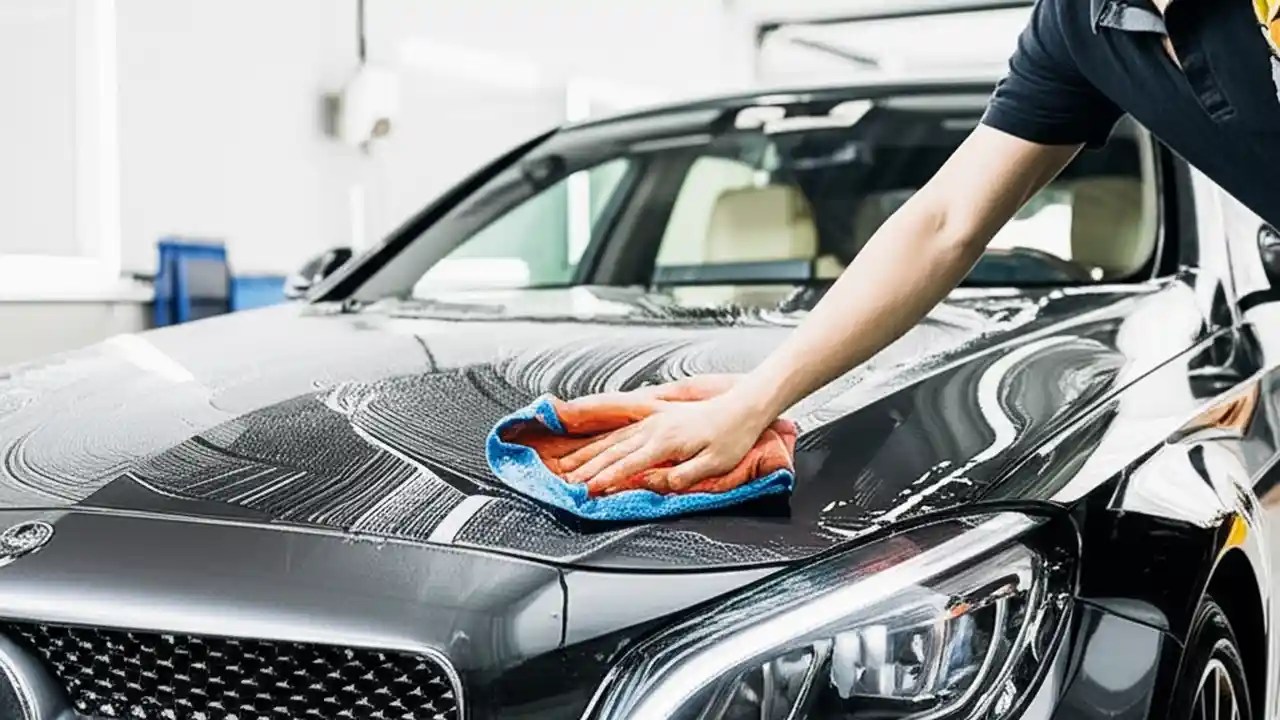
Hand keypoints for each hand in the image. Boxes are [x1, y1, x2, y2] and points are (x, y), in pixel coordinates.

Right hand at [562, 391, 777, 495]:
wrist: (743, 405)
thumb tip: (658, 485)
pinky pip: (623, 431)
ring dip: (589, 453)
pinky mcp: (657, 418)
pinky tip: (593, 446)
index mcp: (667, 441)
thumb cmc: (733, 436)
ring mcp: (654, 422)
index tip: (589, 491)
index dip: (606, 479)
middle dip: (588, 468)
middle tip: (568, 482)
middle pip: (613, 451)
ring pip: (613, 440)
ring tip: (569, 466)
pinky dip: (603, 440)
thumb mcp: (715, 463)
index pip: (629, 464)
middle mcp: (656, 429)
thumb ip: (684, 475)